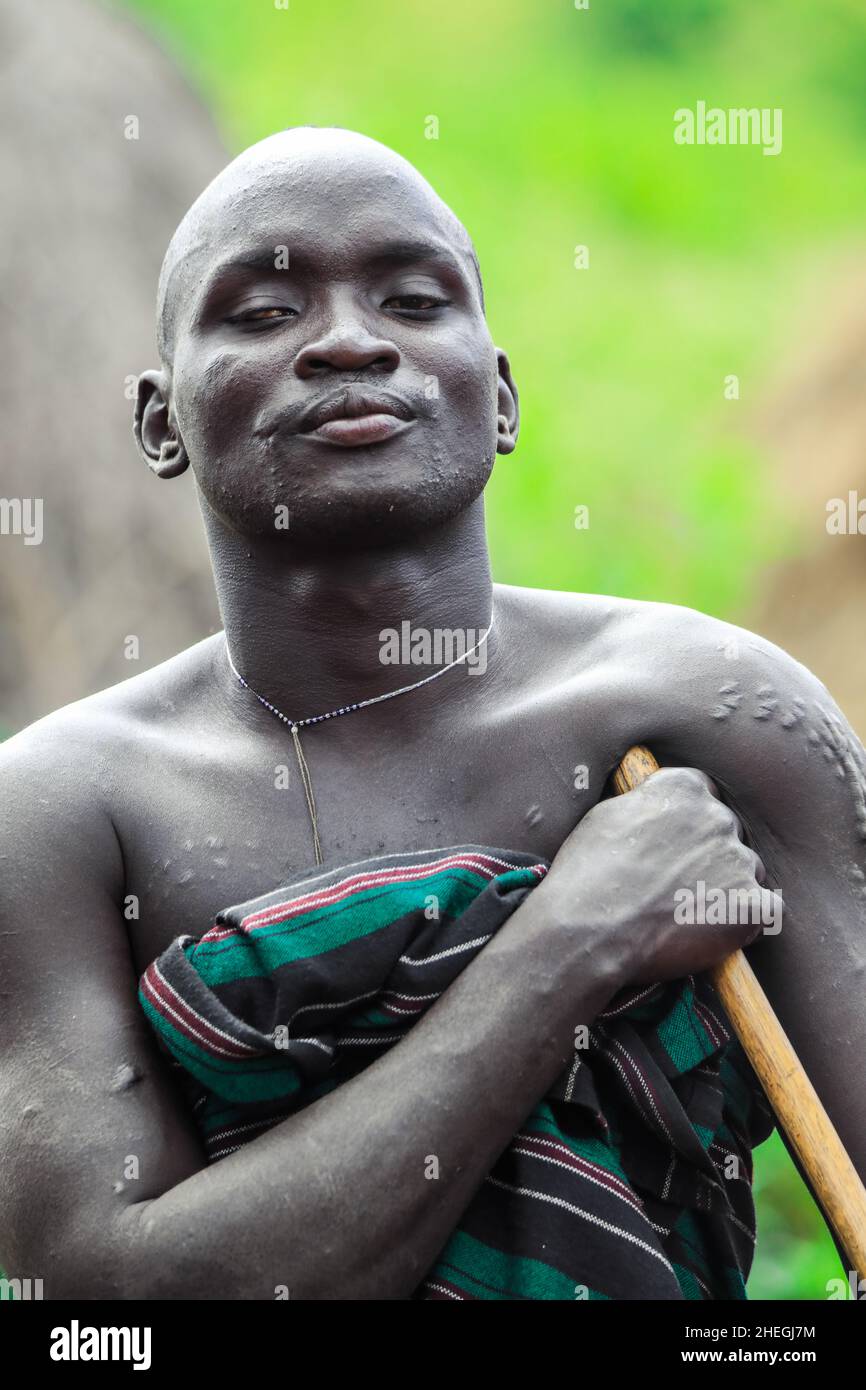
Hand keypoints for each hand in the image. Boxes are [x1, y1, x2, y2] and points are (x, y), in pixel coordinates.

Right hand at [534, 766, 780, 987]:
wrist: (589, 929)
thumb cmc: (587, 876)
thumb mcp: (607, 817)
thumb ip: (646, 805)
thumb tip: (658, 809)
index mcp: (683, 788)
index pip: (707, 798)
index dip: (693, 827)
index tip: (679, 849)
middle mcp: (718, 817)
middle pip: (729, 836)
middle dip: (712, 859)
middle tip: (679, 890)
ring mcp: (738, 861)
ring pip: (748, 873)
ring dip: (728, 892)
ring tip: (687, 917)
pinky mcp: (752, 905)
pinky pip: (767, 912)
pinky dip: (747, 924)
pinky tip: (712, 934)